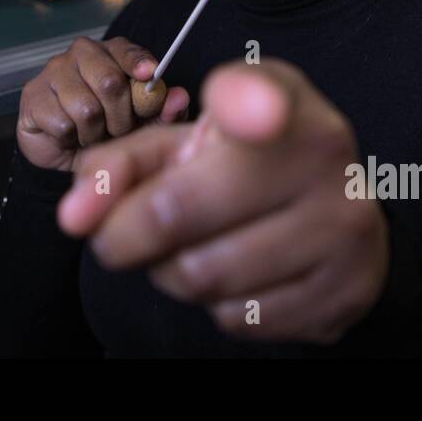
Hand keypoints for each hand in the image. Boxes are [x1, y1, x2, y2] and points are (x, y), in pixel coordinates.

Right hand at [16, 36, 190, 171]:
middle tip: (118, 130)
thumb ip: (165, 111)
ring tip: (92, 134)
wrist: (67, 153)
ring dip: (94, 132)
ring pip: (86, 108)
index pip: (126, 50)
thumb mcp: (144, 124)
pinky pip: (61, 122)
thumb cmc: (109, 130)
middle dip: (121, 117)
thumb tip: (180, 97)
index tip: (150, 75)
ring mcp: (53, 72)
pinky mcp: (32, 96)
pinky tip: (69, 136)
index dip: (138, 63)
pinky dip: (71, 138)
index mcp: (111, 52)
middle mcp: (81, 54)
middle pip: (110, 81)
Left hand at [57, 59, 388, 343]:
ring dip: (172, 271)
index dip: (245, 106)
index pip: (256, 102)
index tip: (239, 112)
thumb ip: (120, 164)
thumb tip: (75, 215)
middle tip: (120, 234)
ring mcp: (346, 232)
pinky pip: (239, 318)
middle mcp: (328, 163)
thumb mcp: (183, 142)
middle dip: (127, 232)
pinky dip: (217, 303)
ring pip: (203, 277)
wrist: (334, 209)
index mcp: (286, 106)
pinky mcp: (346, 294)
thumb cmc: (242, 164)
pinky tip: (237, 271)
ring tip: (193, 244)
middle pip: (179, 213)